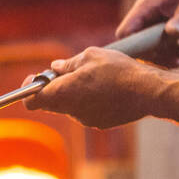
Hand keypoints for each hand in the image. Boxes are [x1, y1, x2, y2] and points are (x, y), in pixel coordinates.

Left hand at [23, 47, 156, 128]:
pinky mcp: (101, 123)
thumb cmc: (118, 71)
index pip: (31, 101)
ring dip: (74, 91)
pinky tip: (106, 87)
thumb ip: (68, 63)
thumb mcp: (90, 56)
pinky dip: (89, 99)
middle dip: (55, 86)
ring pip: (70, 105)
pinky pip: (87, 109)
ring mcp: (86, 119)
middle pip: (51, 102)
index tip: (35, 79)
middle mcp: (71, 110)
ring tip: (93, 76)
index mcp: (63, 94)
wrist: (148, 92)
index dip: (29, 89)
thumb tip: (56, 68)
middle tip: (66, 70)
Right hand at [116, 0, 178, 67]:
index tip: (153, 55)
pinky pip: (169, 47)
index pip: (126, 32)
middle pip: (141, 45)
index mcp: (145, 8)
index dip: (134, 47)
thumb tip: (172, 34)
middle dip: (160, 56)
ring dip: (175, 55)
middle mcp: (147, 17)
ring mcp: (156, 24)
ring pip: (157, 49)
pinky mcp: (167, 29)